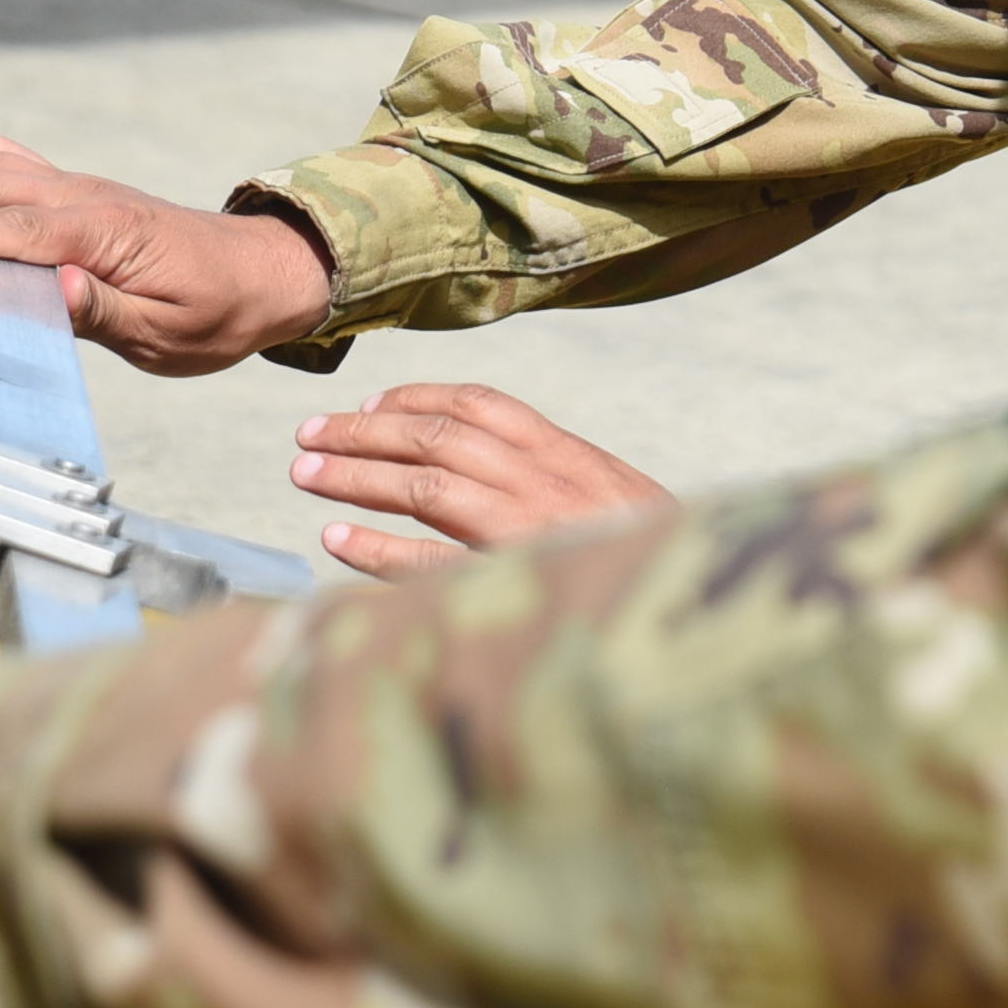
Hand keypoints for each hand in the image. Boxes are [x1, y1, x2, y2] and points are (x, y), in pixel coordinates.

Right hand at [0, 137, 330, 374]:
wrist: (261, 274)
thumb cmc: (218, 310)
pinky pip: (5, 165)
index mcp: (112, 232)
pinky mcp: (72, 192)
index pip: (18, 230)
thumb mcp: (168, 334)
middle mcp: (88, 198)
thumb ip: (104, 311)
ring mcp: (78, 188)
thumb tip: (55, 290)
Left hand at [289, 383, 672, 580]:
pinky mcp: (514, 586)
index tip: (372, 405)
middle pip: (438, 438)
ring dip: (356, 474)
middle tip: (309, 433)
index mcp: (574, 460)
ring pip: (424, 487)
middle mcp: (548, 484)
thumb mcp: (621, 508)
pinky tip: (335, 537)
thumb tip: (500, 474)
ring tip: (304, 471)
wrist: (703, 608)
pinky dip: (376, 547)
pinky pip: (428, 563)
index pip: (485, 407)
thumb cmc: (658, 567)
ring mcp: (530, 533)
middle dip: (365, 432)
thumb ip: (565, 486)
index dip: (420, 399)